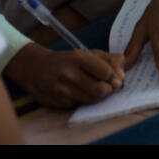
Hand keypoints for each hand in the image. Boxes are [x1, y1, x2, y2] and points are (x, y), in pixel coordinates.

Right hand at [4, 43, 124, 108]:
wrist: (36, 68)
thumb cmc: (70, 60)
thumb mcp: (91, 53)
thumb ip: (112, 60)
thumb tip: (122, 78)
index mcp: (78, 58)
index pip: (106, 72)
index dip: (114, 76)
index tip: (113, 76)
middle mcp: (68, 74)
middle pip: (101, 90)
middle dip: (108, 89)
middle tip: (106, 85)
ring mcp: (60, 90)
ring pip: (92, 100)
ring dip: (98, 96)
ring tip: (93, 87)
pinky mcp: (56, 102)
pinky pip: (80, 105)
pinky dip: (84, 100)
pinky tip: (79, 92)